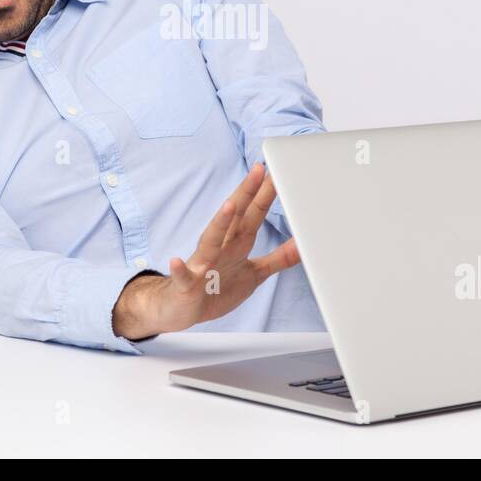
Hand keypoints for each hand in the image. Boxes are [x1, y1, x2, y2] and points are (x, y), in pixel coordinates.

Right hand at [111, 163, 300, 339]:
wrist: (182, 309)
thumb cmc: (216, 287)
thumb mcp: (254, 273)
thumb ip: (278, 259)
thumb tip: (303, 244)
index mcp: (235, 244)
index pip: (251, 214)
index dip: (264, 195)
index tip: (276, 173)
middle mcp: (218, 248)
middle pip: (234, 218)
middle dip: (246, 194)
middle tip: (259, 171)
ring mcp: (201, 264)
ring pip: (210, 241)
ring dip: (219, 223)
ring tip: (229, 206)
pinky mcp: (186, 284)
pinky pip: (183, 276)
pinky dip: (180, 269)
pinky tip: (177, 261)